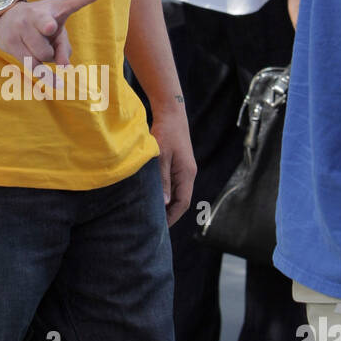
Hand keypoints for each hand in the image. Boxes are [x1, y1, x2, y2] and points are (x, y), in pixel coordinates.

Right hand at [0, 0, 99, 67]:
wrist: (5, 18)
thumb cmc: (40, 26)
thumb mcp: (56, 32)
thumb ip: (64, 48)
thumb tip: (64, 67)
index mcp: (54, 8)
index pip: (70, 2)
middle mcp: (36, 14)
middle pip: (49, 28)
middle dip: (54, 40)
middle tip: (48, 30)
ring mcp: (21, 26)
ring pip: (42, 54)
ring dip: (45, 57)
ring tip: (39, 46)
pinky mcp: (11, 42)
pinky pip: (32, 65)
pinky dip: (44, 74)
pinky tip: (56, 82)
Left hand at [151, 99, 196, 225]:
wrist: (171, 113)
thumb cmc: (165, 133)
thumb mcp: (161, 157)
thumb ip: (163, 180)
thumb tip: (165, 203)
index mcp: (187, 174)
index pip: (183, 203)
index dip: (172, 216)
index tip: (160, 227)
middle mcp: (188, 174)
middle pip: (181, 200)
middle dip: (170, 214)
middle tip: (153, 225)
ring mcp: (184, 169)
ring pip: (177, 193)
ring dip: (167, 204)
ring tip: (152, 214)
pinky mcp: (178, 164)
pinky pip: (174, 185)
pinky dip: (165, 194)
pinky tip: (154, 197)